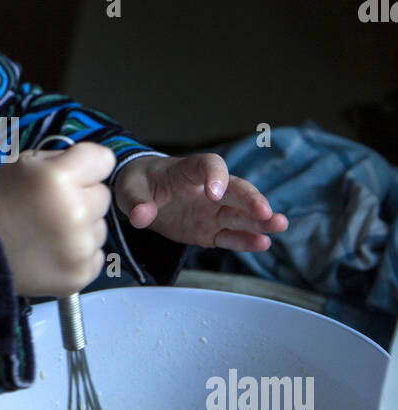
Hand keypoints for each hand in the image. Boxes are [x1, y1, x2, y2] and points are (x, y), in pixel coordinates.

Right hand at [0, 141, 115, 296]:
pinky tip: (54, 252)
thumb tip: (89, 164)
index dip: (88, 166)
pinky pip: (96, 255)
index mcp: (59, 178)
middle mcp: (75, 212)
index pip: (104, 160)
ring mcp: (79, 248)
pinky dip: (79, 255)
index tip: (75, 174)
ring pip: (100, 227)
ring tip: (49, 232)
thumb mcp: (21, 164)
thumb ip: (59, 159)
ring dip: (83, 228)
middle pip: (103, 195)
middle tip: (52, 208)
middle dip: (83, 198)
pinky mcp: (80, 275)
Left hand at [113, 153, 288, 250]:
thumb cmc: (139, 183)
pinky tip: (263, 243)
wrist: (141, 195)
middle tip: (266, 212)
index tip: (214, 192)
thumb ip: (136, 202)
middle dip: (251, 200)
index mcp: (187, 170)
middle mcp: (206, 188)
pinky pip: (230, 236)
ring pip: (239, 214)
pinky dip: (246, 240)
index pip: (208, 166)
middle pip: (235, 190)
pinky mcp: (210, 230)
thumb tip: (142, 216)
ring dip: (260, 220)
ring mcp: (211, 210)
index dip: (215, 176)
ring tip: (280, 225)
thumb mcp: (129, 189)